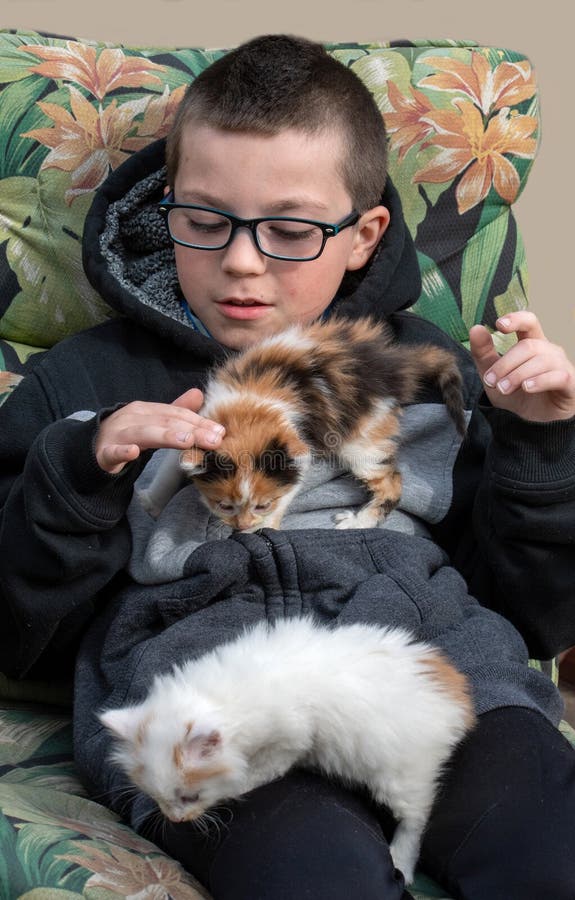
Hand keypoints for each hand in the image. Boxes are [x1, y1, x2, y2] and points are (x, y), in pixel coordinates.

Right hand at [95, 388, 224, 473]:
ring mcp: (118, 434)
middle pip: (166, 422)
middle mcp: (134, 418)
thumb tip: (199, 394)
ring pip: (143, 434)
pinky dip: (121, 451)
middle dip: (192, 430)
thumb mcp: (153, 422)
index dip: (199, 422)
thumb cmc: (128, 434)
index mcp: (148, 411)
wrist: (92, 446)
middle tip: (214, 439)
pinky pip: (113, 452)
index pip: (177, 414)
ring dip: (166, 436)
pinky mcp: (104, 452)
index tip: (221, 432)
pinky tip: (132, 452)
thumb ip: (176, 411)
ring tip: (187, 441)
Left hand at [469, 312, 574, 422]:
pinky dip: (540, 380)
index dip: (517, 319)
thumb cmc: (516, 395)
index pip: (529, 322)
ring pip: (542, 360)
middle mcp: (549, 352)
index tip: (499, 324)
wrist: (531, 424)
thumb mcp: (493, 374)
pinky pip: (558, 376)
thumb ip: (483, 353)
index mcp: (532, 345)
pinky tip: (527, 387)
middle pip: (528, 346)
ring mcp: (562, 366)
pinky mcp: (571, 383)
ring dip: (518, 374)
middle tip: (490, 380)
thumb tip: (476, 328)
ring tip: (503, 388)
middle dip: (506, 363)